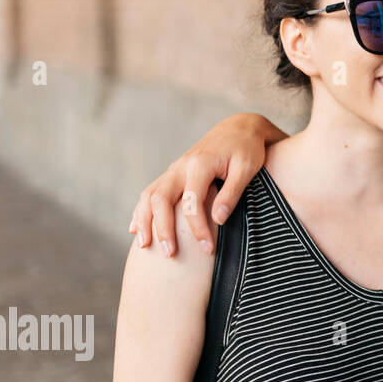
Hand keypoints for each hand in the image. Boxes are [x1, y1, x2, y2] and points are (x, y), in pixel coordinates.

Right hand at [129, 113, 283, 256]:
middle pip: (161, 199)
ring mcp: (174, 169)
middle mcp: (181, 166)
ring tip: (144, 246)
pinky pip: (150, 192)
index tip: (207, 249)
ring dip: (144, 221)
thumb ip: (232, 193)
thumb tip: (218, 220)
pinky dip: (140, 210)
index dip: (198, 229)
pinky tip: (135, 229)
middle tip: (169, 254)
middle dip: (162, 228)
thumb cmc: (247, 149)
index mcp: (200, 165)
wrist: (240, 128)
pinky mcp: (173, 173)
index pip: (192, 203)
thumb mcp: (247, 169)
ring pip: (149, 195)